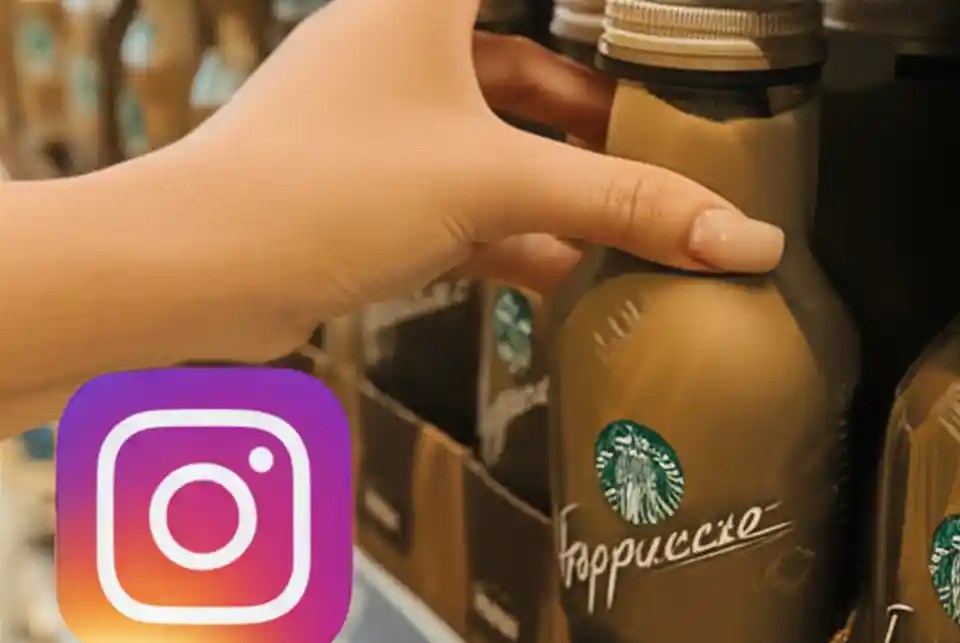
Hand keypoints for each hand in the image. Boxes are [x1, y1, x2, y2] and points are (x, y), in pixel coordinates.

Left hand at [179, 0, 785, 325]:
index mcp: (422, 6)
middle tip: (666, 138)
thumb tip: (737, 236)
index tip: (640, 26)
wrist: (197, 275)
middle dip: (596, 109)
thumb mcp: (495, 183)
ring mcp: (384, 130)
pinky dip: (520, 235)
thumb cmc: (318, 186)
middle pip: (523, 65)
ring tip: (634, 214)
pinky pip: (468, 205)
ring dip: (562, 182)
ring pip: (497, 144)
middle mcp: (399, 56)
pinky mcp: (373, 197)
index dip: (594, 12)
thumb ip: (622, 204)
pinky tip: (572, 271)